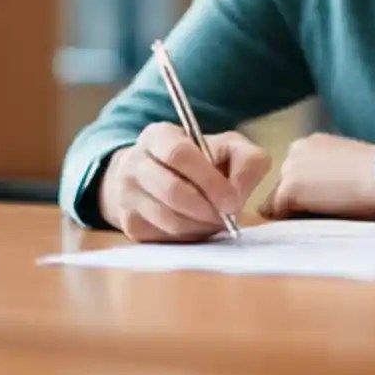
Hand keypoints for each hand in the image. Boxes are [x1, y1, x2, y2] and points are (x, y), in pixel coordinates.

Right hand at [99, 123, 271, 242]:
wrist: (162, 177)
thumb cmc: (203, 161)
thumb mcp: (230, 149)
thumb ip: (247, 163)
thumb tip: (237, 195)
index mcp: (157, 136)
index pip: (179, 155)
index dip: (209, 181)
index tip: (233, 201)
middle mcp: (134, 163)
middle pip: (171, 191)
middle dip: (206, 209)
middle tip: (227, 218)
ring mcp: (126, 194)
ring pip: (167, 219)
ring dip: (199, 226)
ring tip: (214, 221)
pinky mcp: (129, 223)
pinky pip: (161, 238)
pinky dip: (186, 238)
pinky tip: (195, 227)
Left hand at [258, 133, 374, 220]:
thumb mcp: (347, 164)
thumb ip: (328, 172)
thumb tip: (322, 193)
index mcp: (311, 143)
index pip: (296, 171)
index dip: (306, 190)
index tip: (318, 203)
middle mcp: (295, 150)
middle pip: (285, 182)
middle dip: (296, 199)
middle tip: (313, 216)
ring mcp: (289, 169)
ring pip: (280, 197)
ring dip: (292, 210)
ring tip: (309, 225)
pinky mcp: (289, 189)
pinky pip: (279, 212)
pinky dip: (289, 222)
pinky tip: (306, 228)